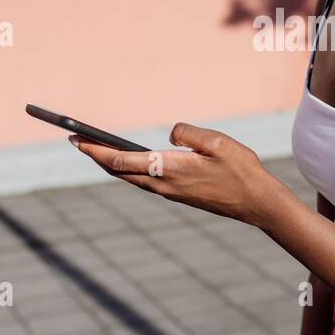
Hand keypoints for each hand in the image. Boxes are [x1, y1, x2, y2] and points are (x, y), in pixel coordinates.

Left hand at [69, 122, 289, 227]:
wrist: (257, 202)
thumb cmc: (240, 169)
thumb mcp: (216, 141)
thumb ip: (186, 133)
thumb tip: (169, 135)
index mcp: (168, 170)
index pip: (120, 160)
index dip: (95, 150)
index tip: (77, 139)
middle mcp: (163, 185)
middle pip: (119, 171)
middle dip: (96, 155)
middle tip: (78, 141)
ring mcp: (169, 193)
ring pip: (130, 177)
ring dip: (111, 164)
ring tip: (97, 149)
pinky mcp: (177, 195)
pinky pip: (144, 181)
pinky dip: (129, 170)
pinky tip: (129, 162)